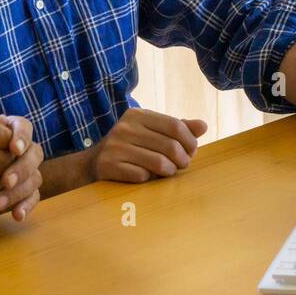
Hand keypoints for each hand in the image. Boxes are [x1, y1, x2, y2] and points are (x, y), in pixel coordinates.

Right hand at [88, 108, 207, 183]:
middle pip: (171, 146)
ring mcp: (115, 146)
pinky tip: (146, 176)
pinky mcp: (108, 166)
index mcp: (137, 115)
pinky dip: (149, 179)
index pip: (175, 126)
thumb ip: (177, 128)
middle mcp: (125, 127)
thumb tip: (203, 125)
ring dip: (170, 171)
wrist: (92, 165)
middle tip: (183, 165)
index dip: (190, 141)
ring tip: (169, 171)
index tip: (192, 151)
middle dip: (183, 160)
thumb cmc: (130, 147)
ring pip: (160, 163)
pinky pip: (142, 176)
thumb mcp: (151, 132)